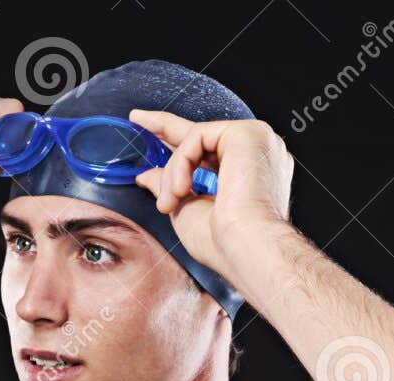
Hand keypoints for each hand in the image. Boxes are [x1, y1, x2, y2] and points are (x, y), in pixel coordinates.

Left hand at [127, 111, 293, 280]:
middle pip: (202, 135)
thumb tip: (146, 174)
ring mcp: (256, 140)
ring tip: (169, 202)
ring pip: (195, 140)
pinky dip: (181, 163)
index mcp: (248, 173)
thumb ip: (169, 185)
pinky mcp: (247, 132)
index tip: (147, 128)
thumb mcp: (186, 210)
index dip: (176, 141)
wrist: (246, 249)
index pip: (208, 150)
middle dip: (165, 128)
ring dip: (173, 172)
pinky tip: (181, 188)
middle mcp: (256, 153)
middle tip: (137, 118)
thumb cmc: (224, 243)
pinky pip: (197, 136)